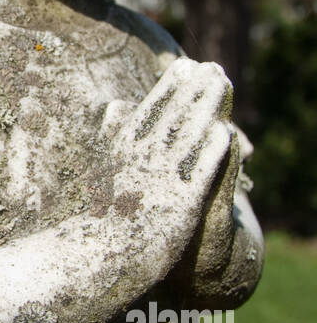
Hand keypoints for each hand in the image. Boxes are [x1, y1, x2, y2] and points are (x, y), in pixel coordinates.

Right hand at [102, 57, 233, 277]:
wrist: (98, 257)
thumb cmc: (100, 215)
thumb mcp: (100, 165)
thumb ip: (111, 133)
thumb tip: (116, 103)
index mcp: (124, 150)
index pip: (150, 110)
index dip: (170, 86)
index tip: (185, 65)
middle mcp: (143, 160)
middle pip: (173, 115)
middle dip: (194, 88)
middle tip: (213, 65)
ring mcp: (161, 180)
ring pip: (188, 135)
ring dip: (206, 107)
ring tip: (223, 85)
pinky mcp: (179, 203)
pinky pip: (199, 172)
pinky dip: (211, 151)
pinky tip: (225, 133)